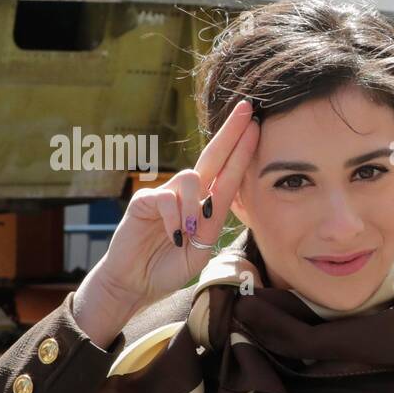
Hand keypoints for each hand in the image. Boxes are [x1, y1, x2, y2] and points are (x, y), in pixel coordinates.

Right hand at [74, 98, 258, 345]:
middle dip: (231, 133)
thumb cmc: (168, 267)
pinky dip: (174, 219)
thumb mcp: (200, 251)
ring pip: (191, 178)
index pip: (228, 172)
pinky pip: (167, 198)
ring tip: (188, 234)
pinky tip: (173, 237)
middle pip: (212, 156)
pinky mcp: (144, 200)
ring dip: (195, 206)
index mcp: (205, 205)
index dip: (242, 150)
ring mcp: (165, 194)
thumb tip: (213, 203)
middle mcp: (187, 194)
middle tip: (246, 108)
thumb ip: (209, 227)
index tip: (256, 126)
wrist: (136, 284)